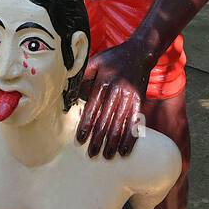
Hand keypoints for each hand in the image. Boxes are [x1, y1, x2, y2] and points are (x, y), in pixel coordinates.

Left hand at [76, 39, 149, 158]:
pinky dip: (130, 138)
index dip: (86, 124)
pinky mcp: (140, 102)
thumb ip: (82, 75)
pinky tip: (125, 150)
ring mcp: (131, 97)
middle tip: (92, 153)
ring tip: (107, 156)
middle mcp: (118, 90)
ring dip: (114, 141)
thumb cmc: (113, 59)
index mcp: (105, 81)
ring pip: (121, 123)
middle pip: (107, 118)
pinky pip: (135, 122)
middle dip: (99, 138)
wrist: (139, 53)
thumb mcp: (96, 61)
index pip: (93, 107)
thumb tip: (68, 92)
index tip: (81, 139)